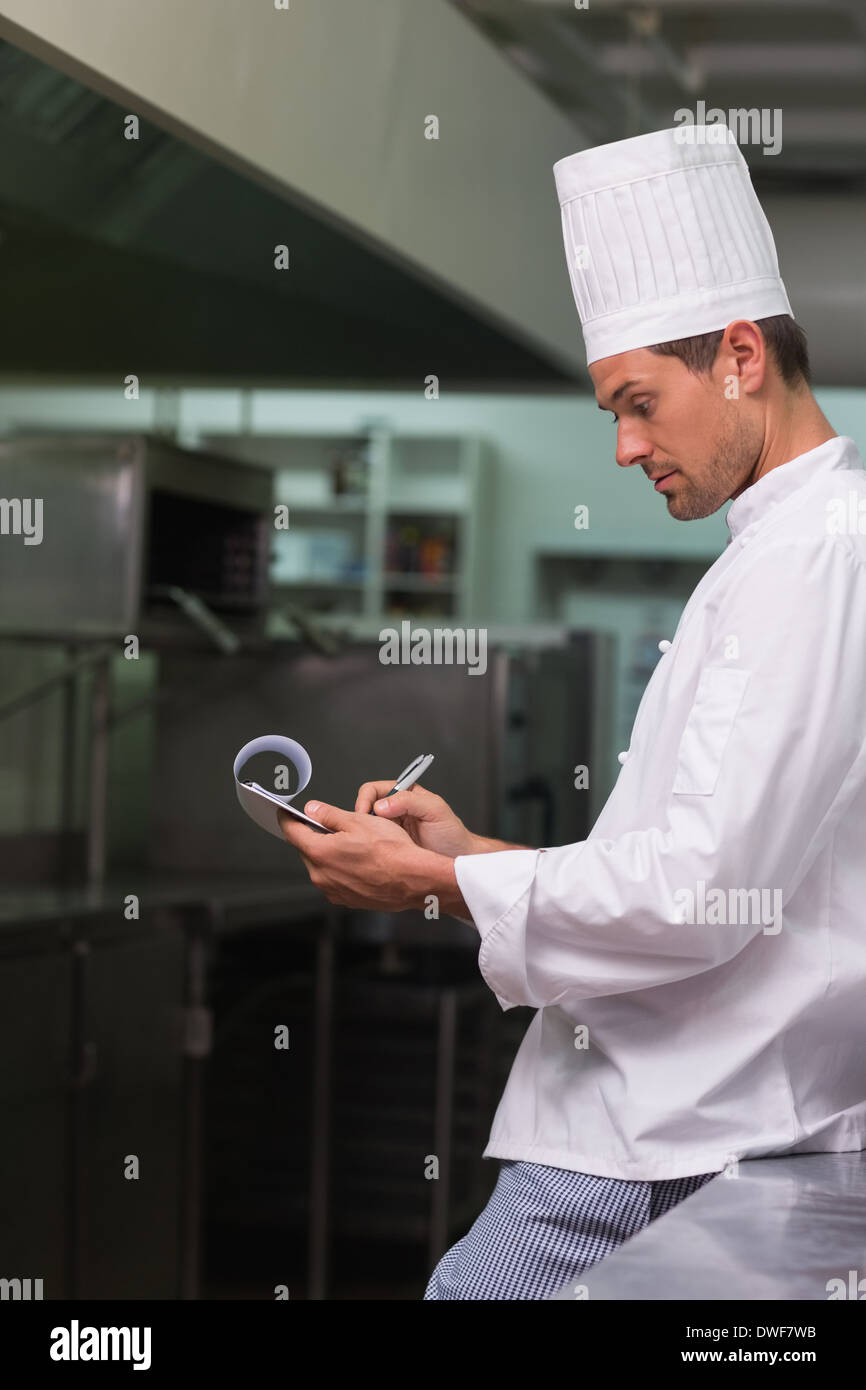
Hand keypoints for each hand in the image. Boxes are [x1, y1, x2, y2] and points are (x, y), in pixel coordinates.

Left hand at [277, 799, 467, 915]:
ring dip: (328, 854)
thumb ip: (328, 814)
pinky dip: (340, 869)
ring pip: (321, 866)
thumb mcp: (357, 820)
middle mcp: (321, 875)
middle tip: (329, 825)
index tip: (284, 813)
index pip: (292, 832)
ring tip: (351, 844)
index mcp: (319, 852)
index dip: (287, 819)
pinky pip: (335, 880)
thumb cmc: (390, 850)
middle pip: (307, 850)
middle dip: (313, 836)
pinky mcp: (346, 900)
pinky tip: (359, 862)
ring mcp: (333, 890)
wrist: (412, 879)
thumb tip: (311, 809)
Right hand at [354, 780, 476, 857]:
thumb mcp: (434, 810)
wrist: (457, 860)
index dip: (365, 800)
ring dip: (365, 834)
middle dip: (361, 819)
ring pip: (366, 827)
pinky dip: (369, 847)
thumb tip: (381, 805)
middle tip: (366, 833)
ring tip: (371, 845)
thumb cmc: (451, 834)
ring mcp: (390, 828)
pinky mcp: (388, 846)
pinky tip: (375, 853)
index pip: (373, 789)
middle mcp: (394, 809)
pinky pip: (371, 843)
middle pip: (365, 807)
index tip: (364, 815)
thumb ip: (410, 801)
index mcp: (404, 793)